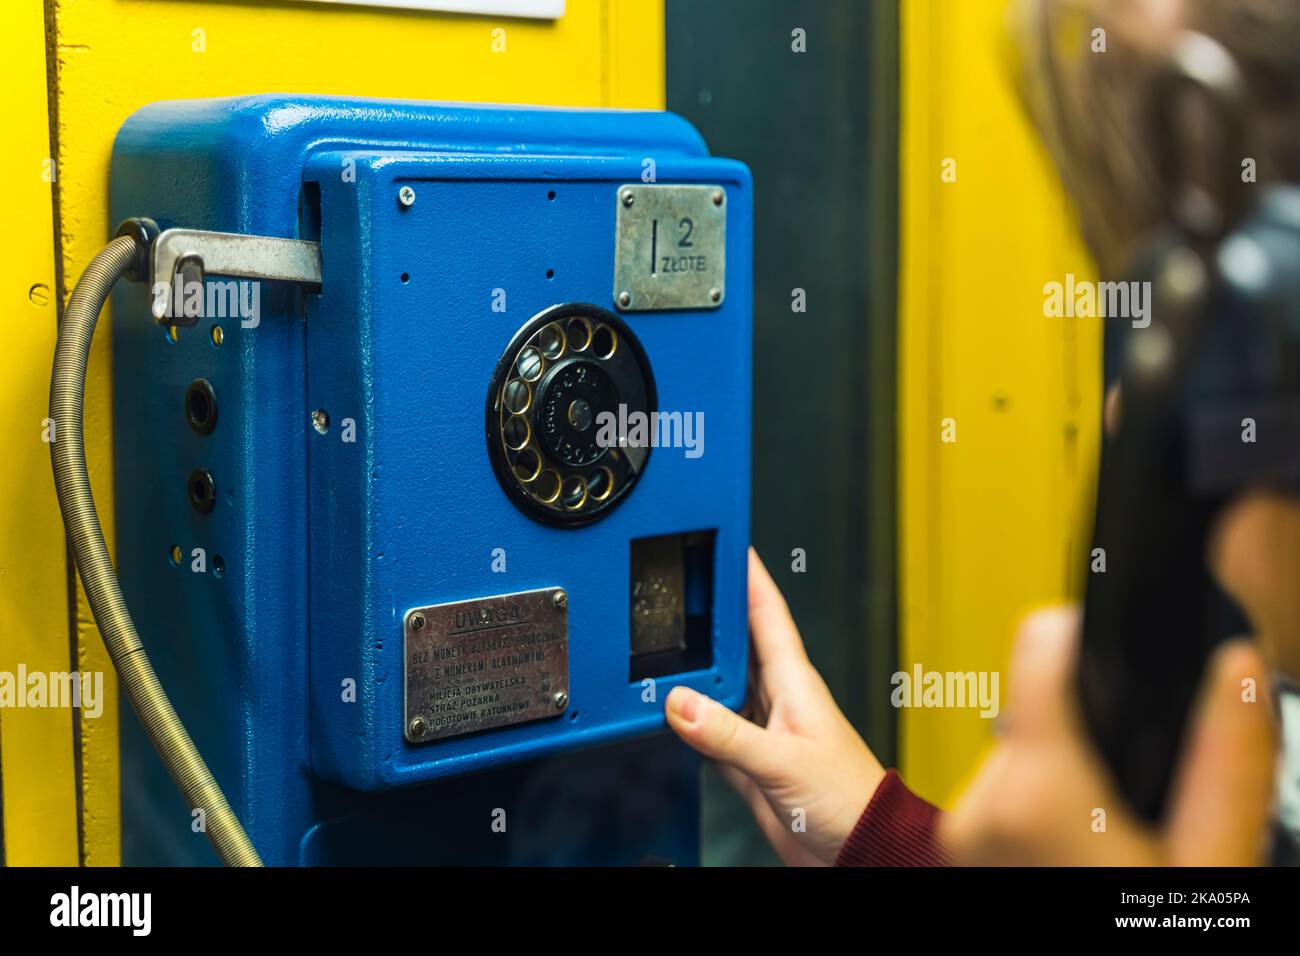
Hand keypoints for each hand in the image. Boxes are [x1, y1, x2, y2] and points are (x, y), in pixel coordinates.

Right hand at [664, 548, 885, 864]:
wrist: (858, 852)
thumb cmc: (849, 799)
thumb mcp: (783, 761)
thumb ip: (729, 734)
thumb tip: (680, 703)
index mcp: (794, 682)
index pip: (766, 611)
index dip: (746, 572)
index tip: (724, 540)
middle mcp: (776, 698)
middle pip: (733, 642)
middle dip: (706, 613)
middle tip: (673, 586)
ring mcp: (761, 727)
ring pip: (718, 684)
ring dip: (692, 669)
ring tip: (657, 644)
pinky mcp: (748, 760)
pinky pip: (710, 727)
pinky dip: (688, 719)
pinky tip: (670, 712)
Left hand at [942, 607, 1277, 864]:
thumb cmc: (1157, 934)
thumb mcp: (1213, 862)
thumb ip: (1226, 758)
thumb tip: (1236, 668)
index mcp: (1040, 790)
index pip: (1037, 646)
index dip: (1085, 636)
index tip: (1120, 655)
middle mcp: (982, 805)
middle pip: (1040, 712)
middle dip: (1094, 736)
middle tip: (1145, 797)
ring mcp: (963, 837)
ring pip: (1024, 760)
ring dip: (1072, 780)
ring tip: (1122, 840)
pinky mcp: (958, 860)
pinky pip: (1006, 803)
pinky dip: (1049, 813)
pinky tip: (1091, 855)